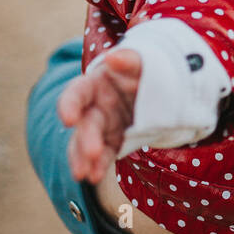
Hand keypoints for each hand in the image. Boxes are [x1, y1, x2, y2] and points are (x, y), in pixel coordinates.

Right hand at [57, 49, 141, 184]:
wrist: (166, 88)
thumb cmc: (148, 70)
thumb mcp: (143, 62)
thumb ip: (130, 60)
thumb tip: (113, 57)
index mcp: (96, 83)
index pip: (77, 93)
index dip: (69, 105)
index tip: (68, 118)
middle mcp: (95, 106)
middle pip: (85, 124)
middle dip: (84, 139)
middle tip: (91, 153)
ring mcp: (103, 126)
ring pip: (87, 144)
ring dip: (83, 159)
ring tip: (84, 174)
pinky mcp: (114, 141)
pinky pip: (104, 155)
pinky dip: (99, 166)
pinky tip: (95, 176)